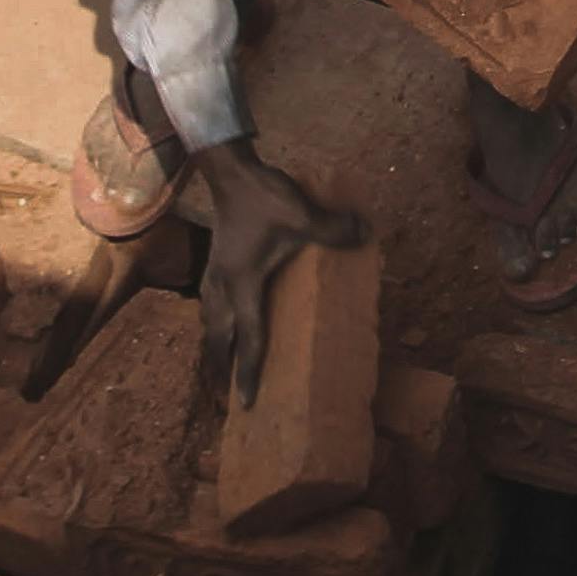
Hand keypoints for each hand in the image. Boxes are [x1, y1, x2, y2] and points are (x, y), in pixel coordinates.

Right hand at [187, 140, 367, 409]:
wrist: (230, 172)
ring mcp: (214, 276)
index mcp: (244, 285)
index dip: (248, 372)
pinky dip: (213, 325)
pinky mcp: (214, 264)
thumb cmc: (264, 197)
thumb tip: (366, 234)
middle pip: (219, 340)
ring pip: (210, 324)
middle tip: (227, 399)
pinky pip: (209, 307)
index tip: (246, 403)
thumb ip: (334, 229)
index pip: (249, 338)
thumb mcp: (303, 213)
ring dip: (215, 348)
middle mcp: (223, 287)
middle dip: (222, 370)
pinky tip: (220, 324)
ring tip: (220, 368)